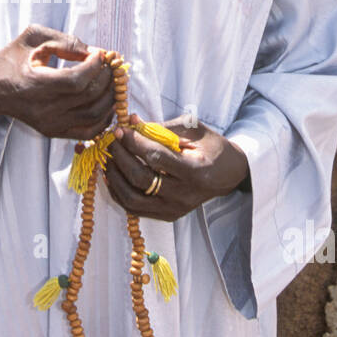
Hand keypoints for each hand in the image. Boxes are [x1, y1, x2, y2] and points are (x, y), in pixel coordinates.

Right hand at [0, 25, 114, 139]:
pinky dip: (104, 118)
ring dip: (110, 97)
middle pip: (89, 97)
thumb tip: (94, 52)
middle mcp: (42, 109)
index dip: (94, 67)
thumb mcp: (33, 37)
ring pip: (93, 115)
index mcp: (34, 84)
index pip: (76, 81)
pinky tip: (107, 102)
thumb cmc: (11, 58)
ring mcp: (48, 124)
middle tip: (111, 65)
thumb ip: (64, 41)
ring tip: (112, 81)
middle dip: (107, 79)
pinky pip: (88, 131)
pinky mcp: (53, 131)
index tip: (100, 55)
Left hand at [103, 115, 249, 221]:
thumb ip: (161, 127)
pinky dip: (119, 192)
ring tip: (108, 158)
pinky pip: (135, 208)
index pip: (156, 157)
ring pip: (133, 199)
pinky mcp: (168, 215)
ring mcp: (175, 209)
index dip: (134, 142)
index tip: (120, 129)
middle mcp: (185, 195)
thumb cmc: (211, 147)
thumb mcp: (193, 130)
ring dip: (115, 177)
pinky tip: (113, 175)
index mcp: (195, 171)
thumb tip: (131, 121)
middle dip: (120, 157)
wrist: (227, 174)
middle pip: (141, 179)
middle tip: (111, 141)